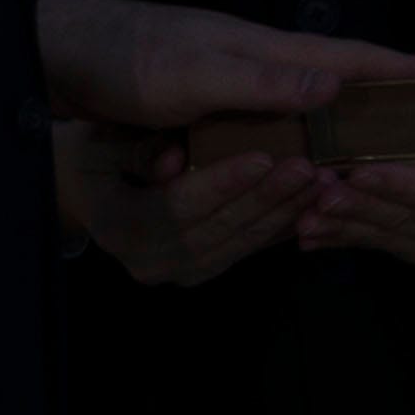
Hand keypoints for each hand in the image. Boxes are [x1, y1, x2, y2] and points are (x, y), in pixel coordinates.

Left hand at [35, 0, 414, 127]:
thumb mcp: (194, 74)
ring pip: (303, 116)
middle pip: (338, 84)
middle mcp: (255, 68)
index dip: (401, 68)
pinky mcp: (206, 113)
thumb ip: (263, 82)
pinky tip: (299, 169)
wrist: (62, 58)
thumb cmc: (126, 58)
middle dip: (387, 100)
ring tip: (385, 151)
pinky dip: (288, 152)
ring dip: (340, 133)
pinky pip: (264, 136)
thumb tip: (336, 82)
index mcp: (264, 53)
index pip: (348, 58)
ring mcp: (231, 89)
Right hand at [53, 122, 316, 287]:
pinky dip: (281, 226)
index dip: (224, 183)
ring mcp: (179, 272)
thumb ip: (138, 151)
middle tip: (309, 167)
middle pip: (218, 230)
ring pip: (240, 244)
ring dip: (284, 213)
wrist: (92, 188)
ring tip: (322, 182)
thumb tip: (174, 159)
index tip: (264, 157)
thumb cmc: (98, 153)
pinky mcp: (203, 269)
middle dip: (267, 198)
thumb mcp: (105, 142)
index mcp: (121, 228)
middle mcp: (151, 262)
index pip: (181, 207)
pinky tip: (312, 203)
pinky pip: (247, 249)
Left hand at [297, 80, 414, 270]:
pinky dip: (345, 240)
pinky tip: (311, 236)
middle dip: (361, 206)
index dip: (401, 183)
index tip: (359, 169)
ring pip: (391, 238)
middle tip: (318, 193)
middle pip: (410, 220)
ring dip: (346, 228)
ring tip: (305, 218)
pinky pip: (383, 246)